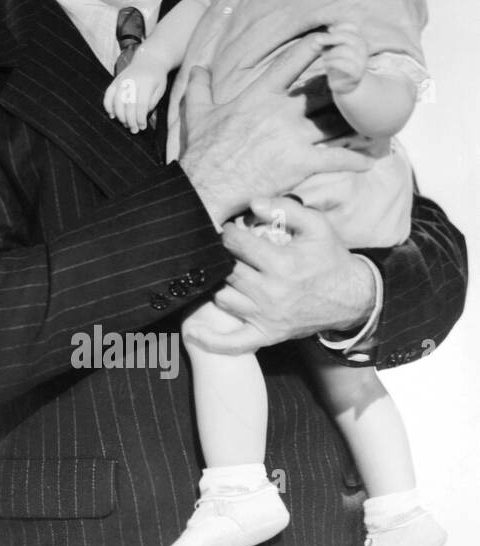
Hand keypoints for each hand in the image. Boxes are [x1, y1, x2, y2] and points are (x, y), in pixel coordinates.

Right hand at [104, 53, 166, 132]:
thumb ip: (151, 102)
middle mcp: (132, 82)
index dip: (140, 119)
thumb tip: (141, 116)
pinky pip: (108, 95)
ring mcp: (121, 80)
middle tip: (134, 130)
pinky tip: (112, 115)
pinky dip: (108, 106)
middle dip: (130, 121)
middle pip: (128, 105)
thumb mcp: (160, 89)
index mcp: (146, 84)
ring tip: (125, 124)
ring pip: (116, 102)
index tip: (142, 127)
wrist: (149, 60)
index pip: (141, 105)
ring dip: (120, 116)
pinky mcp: (115, 81)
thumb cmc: (157, 78)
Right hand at [179, 34, 375, 224]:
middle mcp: (281, 112)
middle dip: (344, 86)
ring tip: (373, 118)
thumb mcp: (196, 113)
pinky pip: (338, 159)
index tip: (330, 38)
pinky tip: (368, 160)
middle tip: (362, 79)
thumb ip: (198, 87)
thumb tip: (197, 67)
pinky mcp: (301, 163)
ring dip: (356, 121)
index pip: (291, 63)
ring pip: (336, 123)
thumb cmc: (202, 150)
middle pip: (323, 93)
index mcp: (258, 96)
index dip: (313, 47)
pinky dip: (356, 160)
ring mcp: (294, 137)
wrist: (206, 186)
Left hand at [182, 197, 375, 354]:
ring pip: (222, 298)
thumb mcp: (317, 226)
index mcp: (283, 264)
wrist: (352, 298)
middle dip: (219, 256)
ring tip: (213, 273)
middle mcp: (272, 293)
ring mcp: (267, 317)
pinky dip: (211, 340)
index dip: (228, 233)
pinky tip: (192, 331)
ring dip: (214, 285)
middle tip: (217, 250)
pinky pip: (233, 342)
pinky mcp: (267, 334)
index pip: (237, 244)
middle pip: (226, 270)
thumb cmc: (329, 258)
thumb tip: (252, 203)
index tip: (228, 230)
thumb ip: (286, 208)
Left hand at [313, 21, 367, 94]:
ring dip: (329, 53)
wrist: (344, 84)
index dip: (339, 27)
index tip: (329, 30)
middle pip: (347, 37)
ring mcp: (361, 62)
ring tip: (325, 59)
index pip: (352, 28)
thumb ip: (324, 43)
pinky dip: (331, 63)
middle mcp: (363, 50)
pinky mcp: (357, 74)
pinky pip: (343, 64)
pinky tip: (327, 65)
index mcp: (358, 41)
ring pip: (344, 51)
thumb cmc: (336, 63)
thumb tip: (316, 41)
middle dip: (329, 38)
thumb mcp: (330, 49)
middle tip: (316, 42)